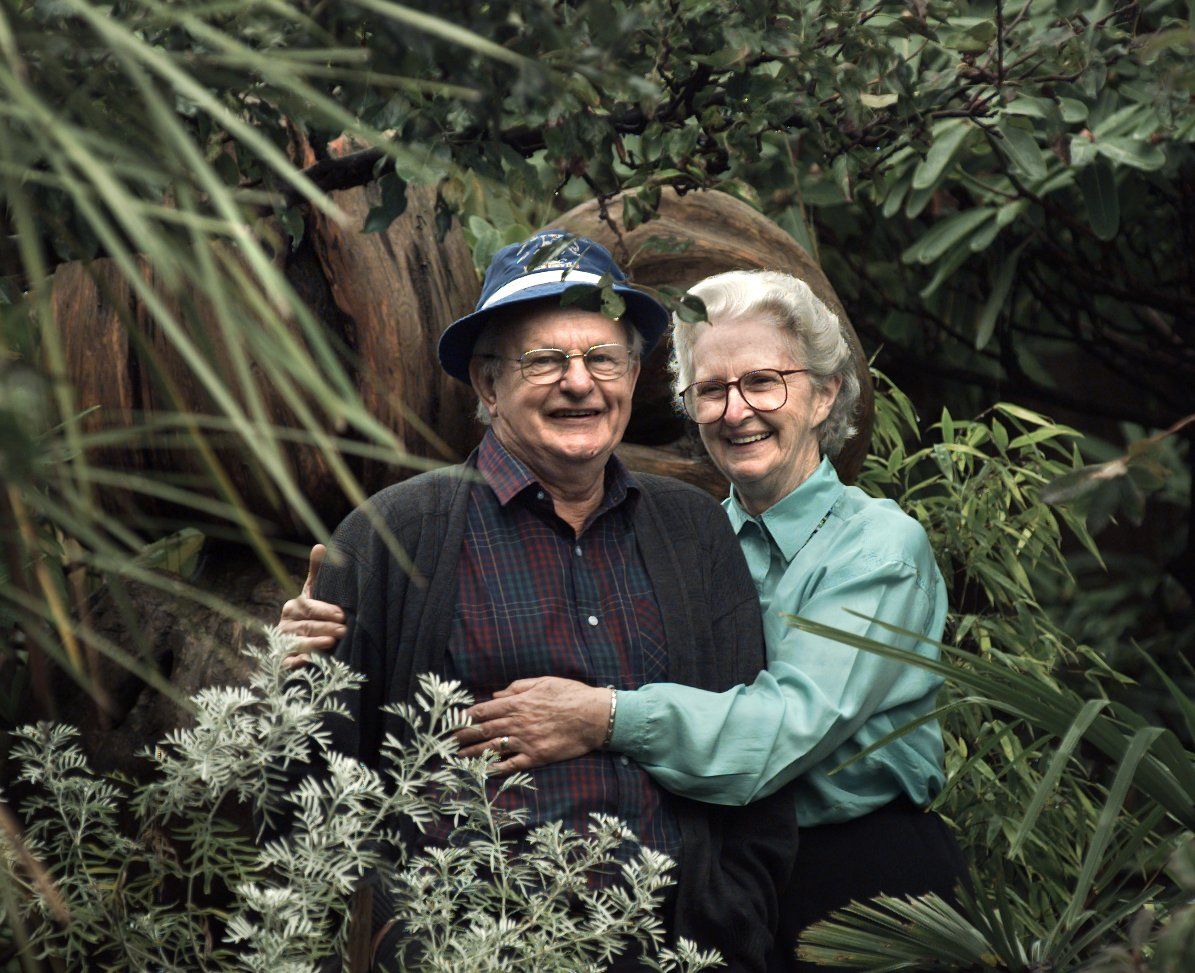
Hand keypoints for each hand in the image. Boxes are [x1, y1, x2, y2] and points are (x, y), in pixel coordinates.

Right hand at [279, 544, 346, 667]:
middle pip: (307, 626)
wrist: (299, 642)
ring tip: (332, 643)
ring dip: (315, 644)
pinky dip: (298, 662)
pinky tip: (309, 662)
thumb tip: (319, 546)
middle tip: (345, 630)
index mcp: (292, 607)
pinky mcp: (284, 662)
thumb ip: (318, 572)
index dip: (325, 611)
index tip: (343, 614)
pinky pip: (289, 663)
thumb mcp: (315, 593)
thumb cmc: (313, 614)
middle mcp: (285, 626)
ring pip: (299, 644)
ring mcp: (283, 645)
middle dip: (326, 628)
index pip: (309, 608)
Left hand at [456, 677, 610, 774]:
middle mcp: (517, 723)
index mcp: (517, 703)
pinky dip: (496, 769)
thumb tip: (496, 695)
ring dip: (472, 753)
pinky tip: (483, 772)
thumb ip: (517, 687)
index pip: (483, 710)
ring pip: (492, 748)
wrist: (594, 716)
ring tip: (457, 757)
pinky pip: (511, 764)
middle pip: (482, 730)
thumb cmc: (571, 694)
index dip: (465, 717)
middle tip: (446, 743)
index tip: (452, 721)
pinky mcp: (536, 757)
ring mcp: (525, 741)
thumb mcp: (543, 682)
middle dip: (462, 736)